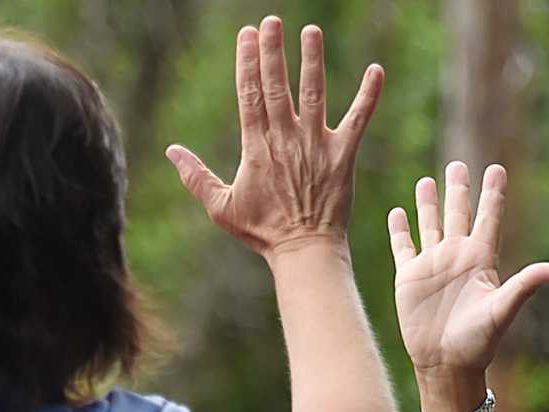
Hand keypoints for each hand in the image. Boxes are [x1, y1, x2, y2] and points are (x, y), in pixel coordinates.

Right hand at [168, 19, 382, 258]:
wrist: (305, 252)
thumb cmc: (264, 232)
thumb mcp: (222, 207)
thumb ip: (196, 177)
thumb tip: (171, 151)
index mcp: (256, 147)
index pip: (249, 94)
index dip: (248, 61)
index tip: (248, 34)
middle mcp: (285, 140)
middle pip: (276, 86)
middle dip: (273, 51)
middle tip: (273, 20)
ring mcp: (315, 147)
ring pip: (313, 95)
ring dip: (312, 61)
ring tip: (312, 31)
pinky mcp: (342, 158)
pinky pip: (358, 121)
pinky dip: (368, 96)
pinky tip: (377, 70)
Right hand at [389, 162, 548, 377]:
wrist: (447, 365)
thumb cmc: (478, 342)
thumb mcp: (503, 309)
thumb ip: (527, 285)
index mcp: (481, 260)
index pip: (489, 218)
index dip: (493, 194)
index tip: (497, 168)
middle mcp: (457, 257)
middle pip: (459, 215)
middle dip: (459, 190)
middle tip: (458, 166)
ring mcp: (432, 265)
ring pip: (430, 224)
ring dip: (428, 204)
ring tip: (428, 181)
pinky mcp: (409, 277)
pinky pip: (403, 246)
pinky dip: (400, 229)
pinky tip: (397, 213)